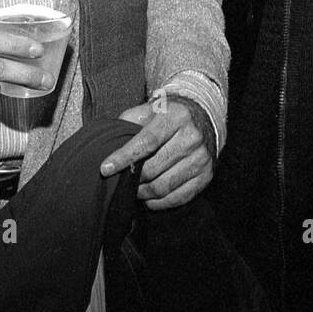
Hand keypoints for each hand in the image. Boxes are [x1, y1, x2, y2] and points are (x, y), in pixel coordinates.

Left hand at [100, 94, 215, 208]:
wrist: (204, 119)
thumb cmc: (169, 116)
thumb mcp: (150, 109)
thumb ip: (130, 121)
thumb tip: (110, 143)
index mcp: (176, 116)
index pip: (146, 142)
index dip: (124, 157)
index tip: (106, 169)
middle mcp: (192, 137)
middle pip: (154, 168)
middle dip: (133, 178)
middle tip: (122, 180)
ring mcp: (201, 158)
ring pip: (164, 186)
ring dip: (143, 193)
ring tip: (134, 189)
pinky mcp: (206, 175)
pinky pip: (179, 197)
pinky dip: (160, 202)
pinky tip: (149, 198)